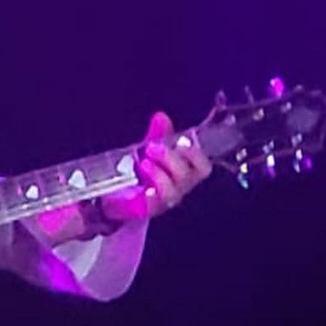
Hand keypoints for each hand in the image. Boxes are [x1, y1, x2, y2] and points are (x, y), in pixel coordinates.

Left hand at [100, 110, 212, 224]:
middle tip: (152, 147)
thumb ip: (158, 135)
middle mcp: (179, 188)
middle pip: (187, 177)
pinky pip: (153, 205)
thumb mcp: (152, 151)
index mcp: (185, 173)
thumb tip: (161, 116)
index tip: (181, 142)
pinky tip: (144, 188)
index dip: (196, 155)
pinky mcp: (148, 209)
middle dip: (171, 159)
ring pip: (172, 192)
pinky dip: (151, 196)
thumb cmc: (146, 173)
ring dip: (159, 175)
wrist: (123, 197)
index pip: (202, 167)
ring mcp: (164, 201)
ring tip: (144, 163)